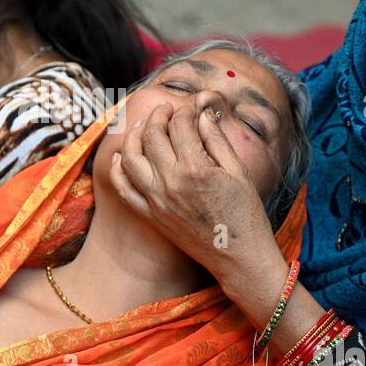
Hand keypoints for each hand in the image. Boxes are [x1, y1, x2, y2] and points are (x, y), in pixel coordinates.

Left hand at [108, 101, 280, 279]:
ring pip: (130, 157)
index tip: (191, 109)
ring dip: (132, 135)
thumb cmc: (246, 214)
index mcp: (195, 168)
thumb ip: (217, 140)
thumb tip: (203, 114)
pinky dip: (119, 168)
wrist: (238, 257)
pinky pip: (123, 187)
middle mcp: (170, 182)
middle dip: (158, 115)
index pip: (179, 125)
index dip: (185, 111)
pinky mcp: (150, 215)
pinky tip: (124, 156)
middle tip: (165, 109)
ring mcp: (156, 200)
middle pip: (151, 135)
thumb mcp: (238, 172)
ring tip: (142, 126)